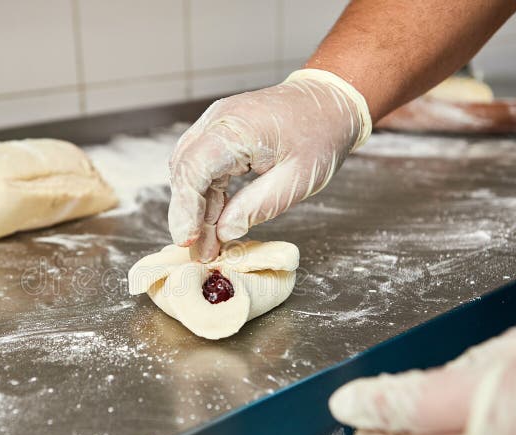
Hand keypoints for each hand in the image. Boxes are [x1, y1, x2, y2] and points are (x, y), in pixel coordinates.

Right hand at [168, 69, 370, 260]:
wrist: (331, 101)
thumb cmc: (321, 135)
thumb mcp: (296, 180)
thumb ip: (257, 207)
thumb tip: (224, 232)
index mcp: (237, 128)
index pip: (194, 170)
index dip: (186, 209)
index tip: (188, 240)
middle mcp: (218, 121)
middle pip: (184, 171)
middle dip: (188, 215)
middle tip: (200, 251)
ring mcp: (216, 124)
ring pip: (189, 171)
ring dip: (195, 208)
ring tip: (208, 244)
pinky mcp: (220, 133)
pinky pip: (202, 166)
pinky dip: (205, 196)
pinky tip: (214, 222)